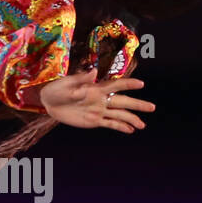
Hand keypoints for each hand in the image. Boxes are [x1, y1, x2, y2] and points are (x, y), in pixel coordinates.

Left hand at [35, 71, 153, 132]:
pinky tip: (131, 130)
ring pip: (119, 115)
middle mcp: (101, 99)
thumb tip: (94, 72)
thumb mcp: (67, 83)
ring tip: (143, 125)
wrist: (48, 102)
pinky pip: (110, 124)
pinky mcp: (94, 120)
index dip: (128, 84)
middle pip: (123, 102)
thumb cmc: (57, 89)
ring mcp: (99, 110)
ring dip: (132, 119)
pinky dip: (120, 127)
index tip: (141, 84)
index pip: (115, 85)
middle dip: (137, 105)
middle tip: (152, 107)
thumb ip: (81, 80)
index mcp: (95, 88)